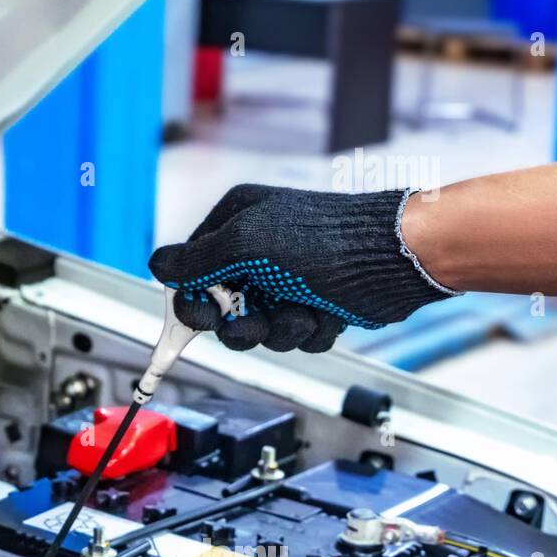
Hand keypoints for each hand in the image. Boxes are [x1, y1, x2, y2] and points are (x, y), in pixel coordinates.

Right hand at [148, 184, 458, 351]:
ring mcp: (287, 277)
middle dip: (241, 322)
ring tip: (303, 312)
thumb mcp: (248, 245)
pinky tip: (325, 314)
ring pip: (258, 326)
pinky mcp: (314, 302)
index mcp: (236, 222)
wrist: (397, 260)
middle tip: (256, 321)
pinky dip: (308, 331)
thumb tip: (158, 264)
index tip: (202, 317)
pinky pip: (293, 334)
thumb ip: (197, 259)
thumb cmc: (328, 241)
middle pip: (222, 306)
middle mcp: (258, 248)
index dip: (192, 299)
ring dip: (279, 329)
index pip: (191, 268)